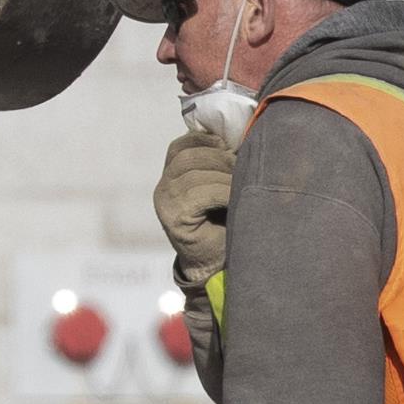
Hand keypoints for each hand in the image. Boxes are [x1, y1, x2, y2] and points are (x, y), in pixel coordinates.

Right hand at [154, 130, 233, 285]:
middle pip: (187, 157)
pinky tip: (233, 201)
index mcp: (171, 177)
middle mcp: (162, 188)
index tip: (227, 145)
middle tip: (241, 167)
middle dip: (219, 158)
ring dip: (224, 177)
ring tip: (240, 186)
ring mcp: (165, 203)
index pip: (179, 147)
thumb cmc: (223, 224)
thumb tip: (236, 139)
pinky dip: (222, 192)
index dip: (203, 140)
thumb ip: (217, 166)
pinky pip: (200, 193)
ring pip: (195, 174)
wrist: (215, 265)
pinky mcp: (173, 218)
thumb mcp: (218, 188)